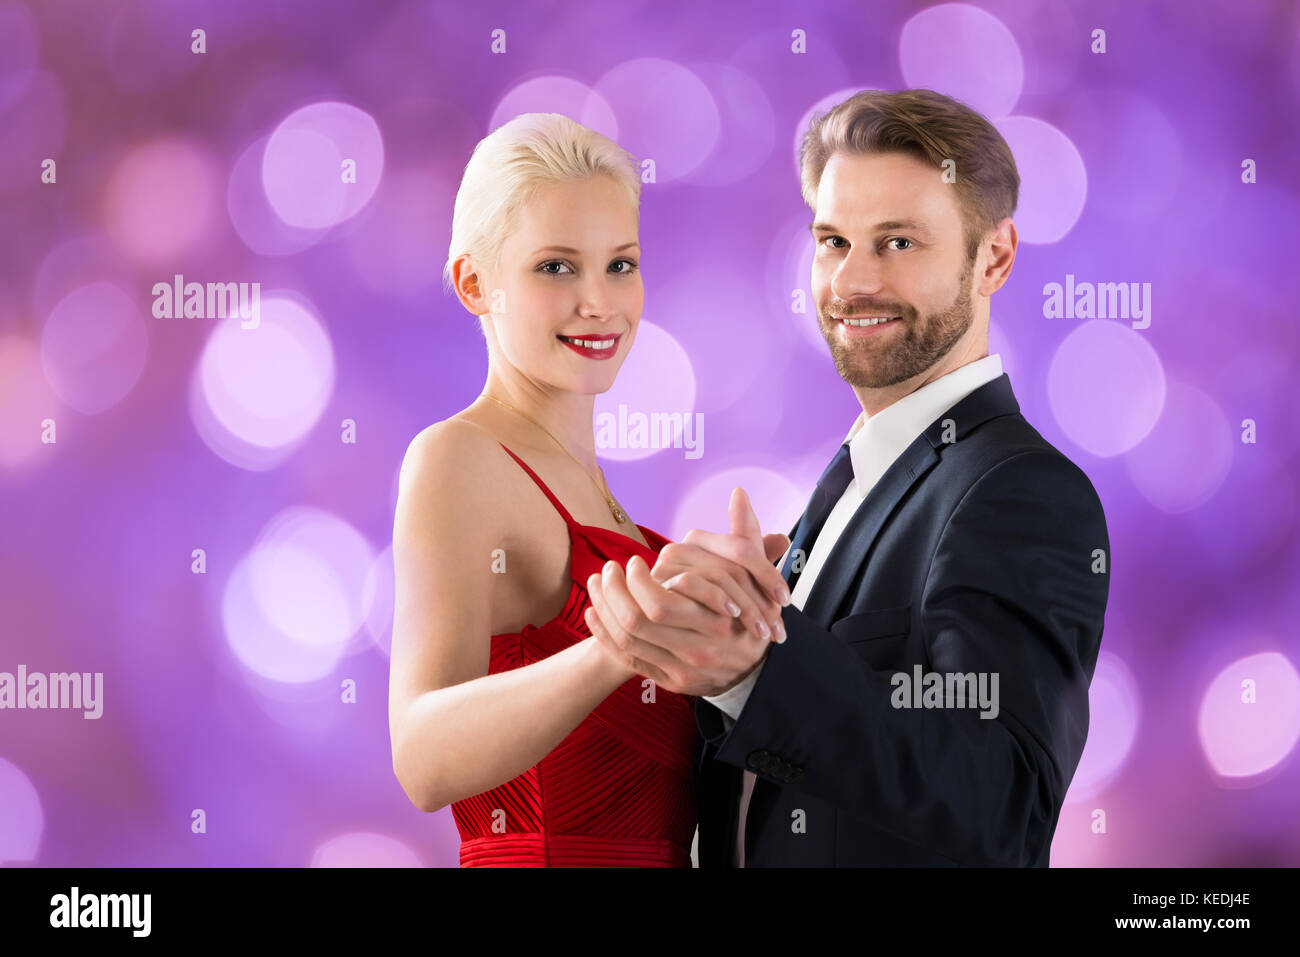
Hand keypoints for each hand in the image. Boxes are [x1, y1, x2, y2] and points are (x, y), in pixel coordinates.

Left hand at [582, 487, 790, 695]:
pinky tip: (594, 612)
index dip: (637, 581)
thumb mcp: (756, 575)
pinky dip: (604, 634)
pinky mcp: (667, 682)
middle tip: (609, 569)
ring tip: (597, 582)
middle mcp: (696, 651)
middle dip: (614, 592)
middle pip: (636, 622)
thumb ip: (747, 535)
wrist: (757, 668)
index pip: (659, 604)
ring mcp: (680, 670)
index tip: (633, 561)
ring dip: (603, 608)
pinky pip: (626, 658)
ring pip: (626, 640)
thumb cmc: (753, 613)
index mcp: (716, 622)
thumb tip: (738, 493)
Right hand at [648, 490, 789, 641]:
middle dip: (761, 597)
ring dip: (746, 605)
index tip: (786, 600)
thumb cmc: (701, 612)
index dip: (768, 572)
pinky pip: (693, 583)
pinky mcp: (657, 581)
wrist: (661, 635)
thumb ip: (755, 562)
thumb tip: (783, 540)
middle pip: (735, 562)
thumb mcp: (732, 589)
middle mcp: (682, 547)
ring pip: (720, 573)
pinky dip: (717, 599)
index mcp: (700, 540)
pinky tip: (732, 617)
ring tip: (761, 631)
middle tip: (777, 627)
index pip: (743, 546)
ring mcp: (667, 564)